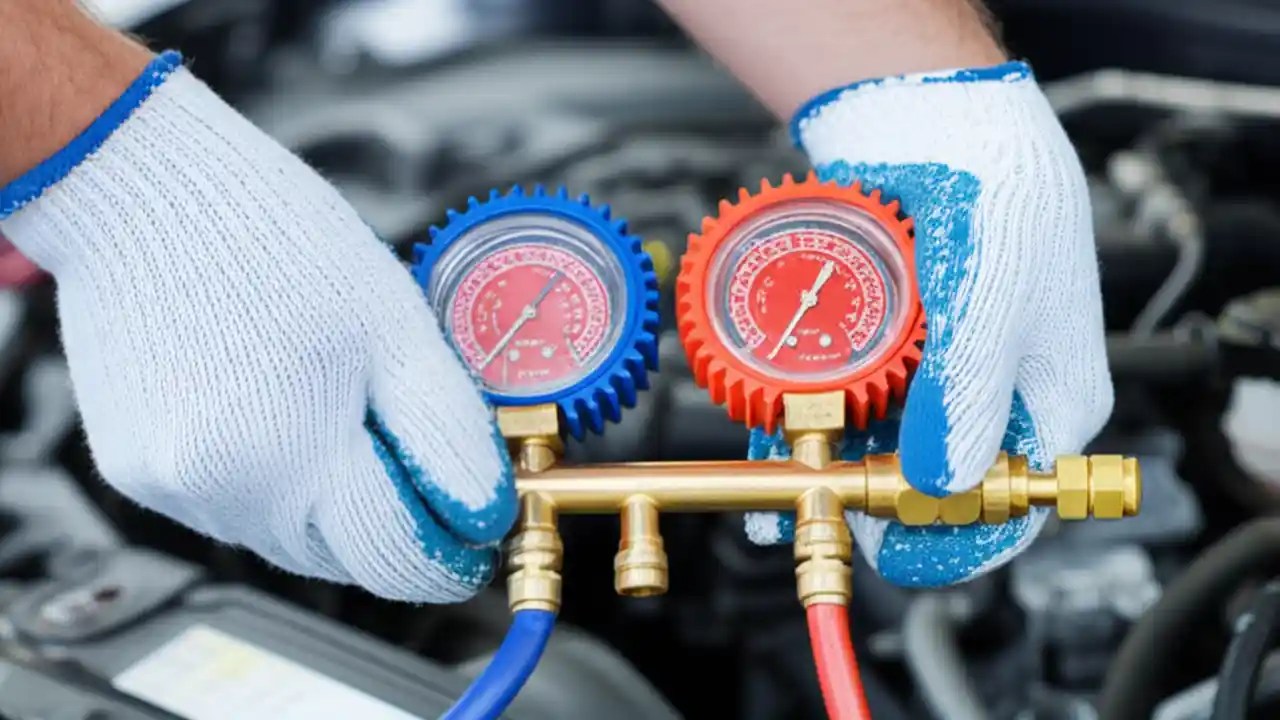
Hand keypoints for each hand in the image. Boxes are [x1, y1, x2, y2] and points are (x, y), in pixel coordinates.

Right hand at [0, 53, 515, 602]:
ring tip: (342, 411)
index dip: (454, 554)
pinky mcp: (136, 474)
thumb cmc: (276, 239)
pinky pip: (235, 509)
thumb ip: (447, 436)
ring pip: (290, 541)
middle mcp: (220, 492)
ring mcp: (170, 489)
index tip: (480, 526)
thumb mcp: (398, 327)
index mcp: (292, 456)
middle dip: (397, 524)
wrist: (145, 189)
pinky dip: (275, 481)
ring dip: (336, 506)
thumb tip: (484, 516)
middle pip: (345, 561)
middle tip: (421, 455)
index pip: (398, 563)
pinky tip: (281, 408)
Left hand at [746, 62, 1112, 585]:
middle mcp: (991, 392)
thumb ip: (964, 410)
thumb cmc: (1000, 211)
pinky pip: (848, 400)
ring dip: (833, 472)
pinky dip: (811, 427)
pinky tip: (773, 449)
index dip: (952, 541)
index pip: (1010, 502)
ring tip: (779, 494)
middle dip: (875, 506)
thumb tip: (933, 486)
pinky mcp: (889, 342)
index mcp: (1049, 403)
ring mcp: (937, 367)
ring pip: (882, 444)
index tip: (893, 557)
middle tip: (822, 516)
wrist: (945, 121)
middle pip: (934, 479)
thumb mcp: (990, 321)